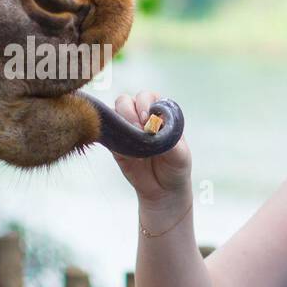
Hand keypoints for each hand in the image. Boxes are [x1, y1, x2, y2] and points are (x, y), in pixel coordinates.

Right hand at [109, 88, 191, 204]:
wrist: (164, 190)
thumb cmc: (175, 166)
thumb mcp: (180, 154)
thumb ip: (169, 138)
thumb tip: (153, 127)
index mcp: (159, 113)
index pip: (147, 97)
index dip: (145, 104)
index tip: (148, 119)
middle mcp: (140, 116)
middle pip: (126, 100)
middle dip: (129, 112)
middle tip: (139, 130)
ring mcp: (126, 129)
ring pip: (113, 112)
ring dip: (120, 121)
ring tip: (131, 139)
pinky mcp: (115, 143)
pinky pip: (106, 132)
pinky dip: (109, 133)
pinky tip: (119, 144)